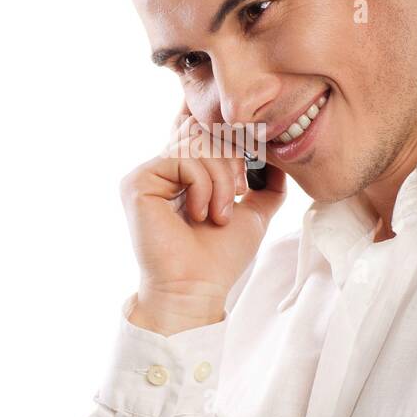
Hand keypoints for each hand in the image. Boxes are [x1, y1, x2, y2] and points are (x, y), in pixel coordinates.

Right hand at [119, 102, 286, 333]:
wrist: (197, 287)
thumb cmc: (219, 258)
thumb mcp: (253, 214)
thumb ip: (266, 185)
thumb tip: (278, 158)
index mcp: (184, 173)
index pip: (204, 130)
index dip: (227, 134)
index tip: (248, 160)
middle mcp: (163, 170)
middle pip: (203, 129)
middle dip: (231, 159)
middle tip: (237, 194)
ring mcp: (148, 175)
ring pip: (195, 142)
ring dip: (220, 177)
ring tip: (220, 213)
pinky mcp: (138, 182)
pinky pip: (181, 159)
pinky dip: (203, 185)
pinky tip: (200, 214)